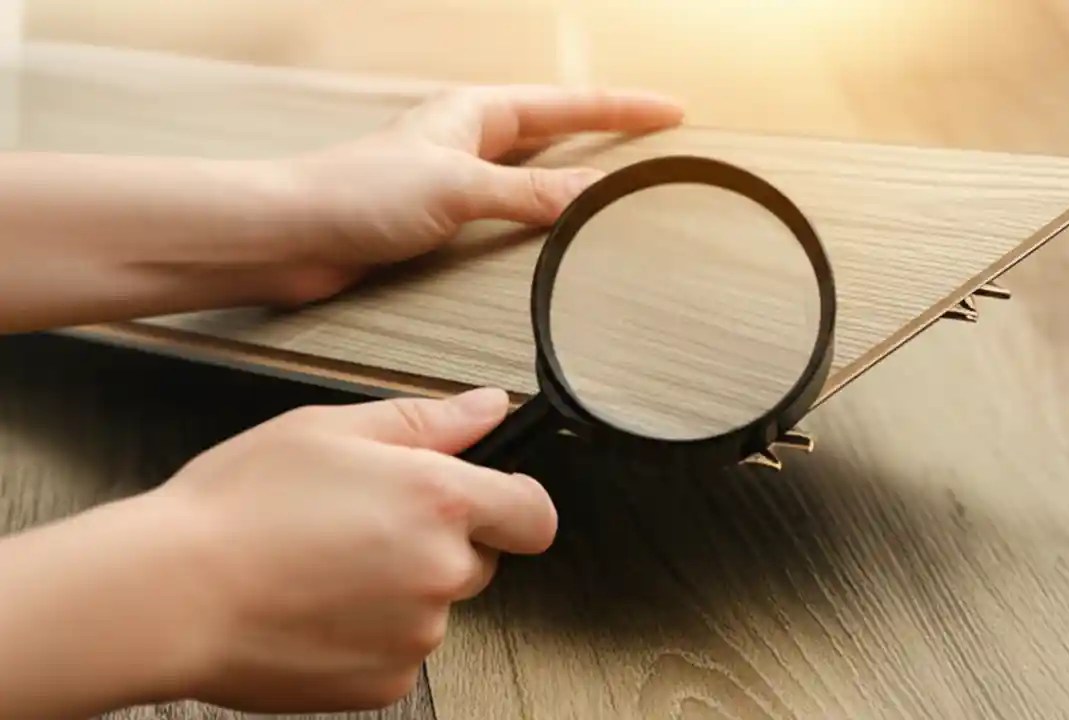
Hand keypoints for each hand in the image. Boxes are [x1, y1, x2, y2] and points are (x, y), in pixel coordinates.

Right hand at [153, 388, 553, 711]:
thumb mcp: (331, 430)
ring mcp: (416, 635)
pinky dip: (371, 633)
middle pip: (480, 558)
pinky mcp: (385, 683)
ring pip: (434, 605)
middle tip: (364, 524)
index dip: (516, 502)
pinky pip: (400, 650)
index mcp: (438, 502)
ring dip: (401, 588)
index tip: (492, 498)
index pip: (534, 513)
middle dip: (440, 540)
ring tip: (324, 565)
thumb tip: (489, 408)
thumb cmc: (236, 506)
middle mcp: (440, 572)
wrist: (168, 596)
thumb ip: (427, 422)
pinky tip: (316, 607)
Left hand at [275, 85, 684, 303]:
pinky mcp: (440, 223)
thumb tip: (595, 196)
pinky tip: (556, 240)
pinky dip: (541, 223)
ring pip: (534, 176)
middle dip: (605, 137)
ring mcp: (455, 182)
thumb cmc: (355, 193)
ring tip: (620, 193)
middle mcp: (468, 142)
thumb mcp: (458, 187)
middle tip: (654, 148)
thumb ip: (529, 194)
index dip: (622, 108)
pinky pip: (509, 216)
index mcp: (474, 114)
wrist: (290, 236)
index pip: (567, 105)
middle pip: (555, 134)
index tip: (670, 111)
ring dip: (574, 182)